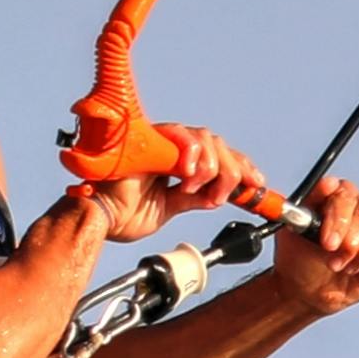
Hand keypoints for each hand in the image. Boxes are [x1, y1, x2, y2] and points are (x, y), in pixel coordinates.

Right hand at [64, 102, 283, 235]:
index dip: (241, 167)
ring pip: (206, 138)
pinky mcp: (151, 140)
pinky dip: (195, 158)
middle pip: (217, 143)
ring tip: (202, 191)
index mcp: (175, 160)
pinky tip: (190, 178)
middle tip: (237, 193)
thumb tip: (218, 195)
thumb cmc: (123, 214)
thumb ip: (194, 197)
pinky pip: (185, 138)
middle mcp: (169, 146)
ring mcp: (161, 140)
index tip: (258, 185)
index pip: (217, 155)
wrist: (100, 219)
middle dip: (234, 169)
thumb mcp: (171, 207)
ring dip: (215, 168)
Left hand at [267, 171, 358, 315]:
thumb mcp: (294, 232)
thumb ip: (310, 205)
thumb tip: (328, 183)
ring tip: (344, 267)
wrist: (310, 292)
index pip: (342, 191)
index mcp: (330, 197)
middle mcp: (353, 205)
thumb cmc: (300, 261)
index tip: (327, 242)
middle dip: (351, 237)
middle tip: (335, 256)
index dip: (338, 216)